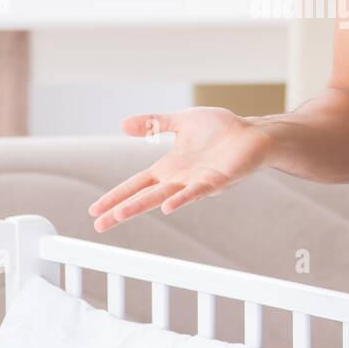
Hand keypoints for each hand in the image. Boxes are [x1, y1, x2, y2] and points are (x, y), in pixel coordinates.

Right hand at [87, 107, 274, 232]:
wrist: (254, 133)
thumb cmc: (221, 129)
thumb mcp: (181, 121)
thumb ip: (154, 123)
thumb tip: (123, 124)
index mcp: (169, 167)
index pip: (136, 184)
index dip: (115, 196)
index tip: (94, 211)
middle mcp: (180, 179)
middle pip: (144, 197)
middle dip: (121, 210)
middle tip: (99, 226)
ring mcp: (197, 182)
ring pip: (165, 197)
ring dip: (143, 207)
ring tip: (120, 216)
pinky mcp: (217, 180)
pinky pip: (196, 191)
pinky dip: (182, 198)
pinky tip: (168, 207)